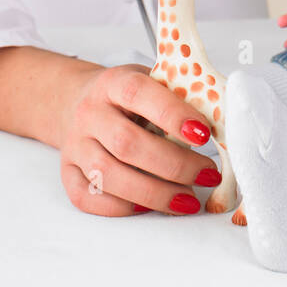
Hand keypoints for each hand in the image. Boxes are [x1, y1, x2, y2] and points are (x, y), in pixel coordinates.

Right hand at [58, 64, 219, 217]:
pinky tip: (149, 206)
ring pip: (109, 175)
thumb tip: (219, 121)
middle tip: (207, 174)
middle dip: (173, 165)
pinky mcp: (68, 173)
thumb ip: (176, 95)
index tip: (203, 134)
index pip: (139, 94)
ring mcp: (76, 144)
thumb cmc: (125, 95)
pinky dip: (121, 207)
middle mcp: (89, 113)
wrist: (75, 100)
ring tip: (188, 199)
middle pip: (127, 144)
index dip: (172, 114)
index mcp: (113, 83)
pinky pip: (88, 198)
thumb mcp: (150, 79)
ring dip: (154, 193)